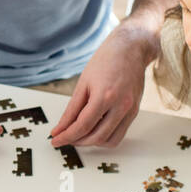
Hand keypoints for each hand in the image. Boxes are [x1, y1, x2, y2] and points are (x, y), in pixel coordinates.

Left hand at [49, 29, 149, 147]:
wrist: (131, 49)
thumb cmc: (106, 60)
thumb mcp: (83, 83)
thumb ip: (71, 109)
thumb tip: (60, 128)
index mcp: (105, 96)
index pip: (83, 126)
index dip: (67, 136)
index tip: (55, 140)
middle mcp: (120, 106)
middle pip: (96, 136)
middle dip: (77, 141)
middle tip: (64, 138)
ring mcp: (130, 110)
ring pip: (109, 140)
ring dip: (92, 143)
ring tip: (79, 136)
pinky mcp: (134, 112)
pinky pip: (119, 134)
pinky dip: (105, 137)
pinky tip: (94, 131)